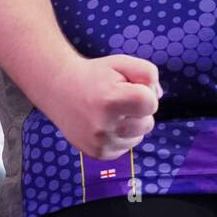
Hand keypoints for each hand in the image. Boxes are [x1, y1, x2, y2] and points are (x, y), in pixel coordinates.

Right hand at [43, 53, 161, 160]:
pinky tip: (105, 123)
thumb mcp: (122, 62)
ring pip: (139, 137)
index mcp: (111, 100)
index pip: (151, 103)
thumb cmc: (95, 75)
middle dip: (139, 110)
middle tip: (118, 98)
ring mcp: (100, 143)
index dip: (145, 92)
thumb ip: (147, 72)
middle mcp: (104, 126)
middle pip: (148, 123)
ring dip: (131, 124)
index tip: (129, 86)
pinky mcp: (97, 154)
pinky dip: (121, 136)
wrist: (59, 89)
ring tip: (111, 111)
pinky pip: (125, 148)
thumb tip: (157, 96)